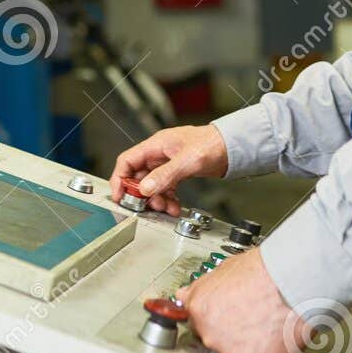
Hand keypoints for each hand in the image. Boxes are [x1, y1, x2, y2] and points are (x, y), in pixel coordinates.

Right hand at [109, 125, 227, 216]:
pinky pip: (165, 188)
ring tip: (165, 208)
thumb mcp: (187, 161)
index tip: (119, 196)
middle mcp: (159, 154)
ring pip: (152, 185)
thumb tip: (145, 188)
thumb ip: (165, 175)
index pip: (127, 161)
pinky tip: (174, 206)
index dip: (120, 178)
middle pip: (138, 176)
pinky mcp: (178, 172)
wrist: (232, 147)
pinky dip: (168, 199)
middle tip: (145, 207)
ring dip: (156, 199)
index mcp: (156, 145)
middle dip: (141, 194)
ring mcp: (168, 164)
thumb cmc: (213, 144)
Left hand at [177, 248, 309, 352]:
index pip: (196, 319)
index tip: (225, 316)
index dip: (214, 316)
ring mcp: (226, 351)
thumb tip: (192, 292)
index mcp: (198, 306)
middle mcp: (207, 331)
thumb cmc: (266, 272)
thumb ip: (205, 286)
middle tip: (251, 318)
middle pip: (213, 338)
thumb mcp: (226, 268)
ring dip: (247, 345)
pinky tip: (273, 338)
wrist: (290, 282)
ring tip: (266, 325)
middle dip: (230, 331)